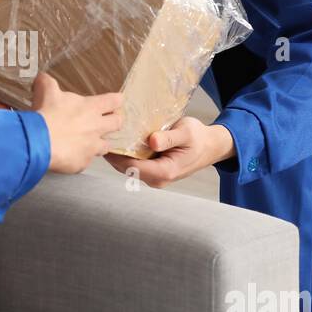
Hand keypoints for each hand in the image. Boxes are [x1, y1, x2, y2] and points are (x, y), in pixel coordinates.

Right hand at [32, 73, 123, 173]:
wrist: (39, 141)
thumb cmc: (47, 114)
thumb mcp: (46, 92)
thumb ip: (47, 83)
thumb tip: (42, 77)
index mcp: (91, 108)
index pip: (115, 101)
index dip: (117, 100)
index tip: (115, 101)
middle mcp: (97, 127)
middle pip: (118, 123)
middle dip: (115, 121)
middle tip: (108, 121)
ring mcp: (92, 147)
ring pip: (106, 146)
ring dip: (100, 143)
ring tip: (90, 142)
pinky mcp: (83, 163)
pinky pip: (86, 161)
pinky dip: (79, 158)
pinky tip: (71, 156)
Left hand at [105, 117, 235, 187]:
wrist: (210, 146)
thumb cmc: (199, 138)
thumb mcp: (186, 132)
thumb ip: (169, 137)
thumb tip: (152, 142)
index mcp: (164, 171)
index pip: (132, 165)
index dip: (116, 154)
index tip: (105, 138)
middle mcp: (157, 179)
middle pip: (126, 168)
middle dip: (113, 153)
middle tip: (101, 134)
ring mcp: (154, 177)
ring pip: (128, 167)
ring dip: (118, 153)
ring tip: (108, 135)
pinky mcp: (152, 172)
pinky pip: (134, 164)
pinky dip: (125, 153)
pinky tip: (120, 140)